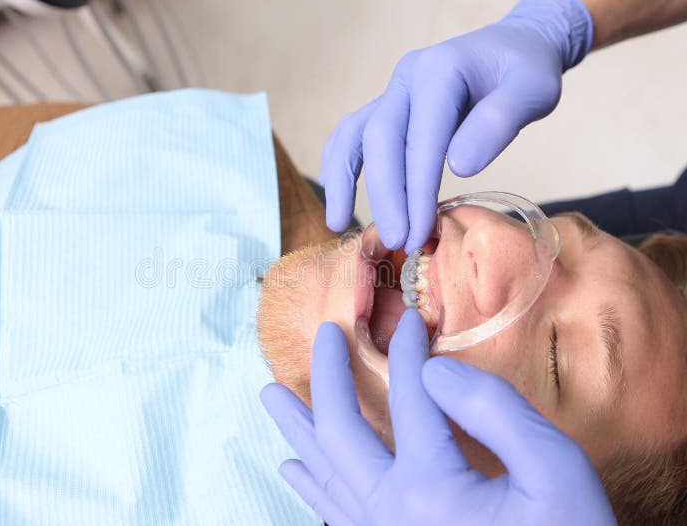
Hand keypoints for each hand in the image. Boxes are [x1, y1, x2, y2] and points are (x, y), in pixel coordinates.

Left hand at [260, 310, 615, 524]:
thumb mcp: (555, 473)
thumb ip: (495, 413)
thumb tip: (435, 371)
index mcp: (430, 489)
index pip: (409, 397)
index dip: (409, 350)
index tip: (412, 319)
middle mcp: (389, 513)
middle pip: (340, 431)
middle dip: (328, 375)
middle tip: (322, 333)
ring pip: (322, 474)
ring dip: (296, 428)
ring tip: (270, 394)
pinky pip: (332, 515)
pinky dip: (310, 487)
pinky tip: (292, 469)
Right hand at [321, 0, 592, 250]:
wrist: (514, 48)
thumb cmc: (525, 72)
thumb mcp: (533, 90)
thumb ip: (500, 122)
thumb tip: (460, 166)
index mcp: (440, 70)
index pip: (421, 137)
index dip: (417, 189)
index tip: (419, 232)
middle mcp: (407, 78)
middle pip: (381, 138)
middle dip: (386, 195)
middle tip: (396, 241)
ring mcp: (391, 92)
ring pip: (354, 136)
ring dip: (343, 182)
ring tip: (339, 225)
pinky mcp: (386, 108)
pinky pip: (351, 136)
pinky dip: (339, 168)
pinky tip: (338, 200)